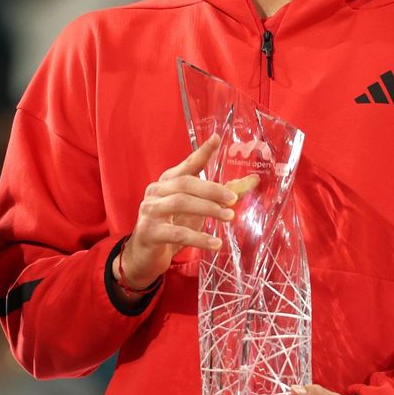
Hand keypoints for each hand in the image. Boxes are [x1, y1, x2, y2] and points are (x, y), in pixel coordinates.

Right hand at [115, 135, 233, 290]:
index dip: (201, 152)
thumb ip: (217, 196)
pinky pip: (177, 233)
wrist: (143, 255)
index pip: (187, 164)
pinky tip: (215, 244)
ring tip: (229, 217)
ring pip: (180, 203)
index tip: (216, 139)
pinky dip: (199, 237)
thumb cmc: (171, 226)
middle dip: (211, 189)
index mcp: (167, 182)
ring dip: (208, 209)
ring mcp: (150, 211)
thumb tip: (250, 182)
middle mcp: (156, 192)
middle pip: (185, 183)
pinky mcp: (150, 232)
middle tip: (232, 199)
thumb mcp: (193, 209)